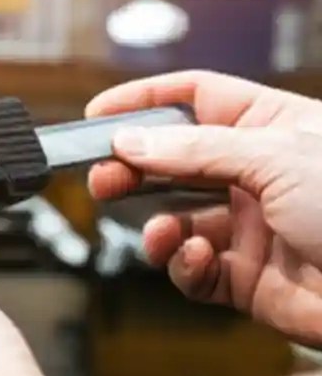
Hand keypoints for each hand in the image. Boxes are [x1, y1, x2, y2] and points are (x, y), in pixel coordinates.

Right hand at [88, 70, 321, 344]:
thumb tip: (130, 140)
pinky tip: (195, 258)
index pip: (196, 98)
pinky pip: (194, 270)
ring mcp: (251, 226)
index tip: (99, 113)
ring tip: (157, 233)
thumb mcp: (275, 158)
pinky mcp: (247, 278)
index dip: (146, 100)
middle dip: (133, 170)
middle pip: (173, 160)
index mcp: (271, 127)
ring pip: (176, 220)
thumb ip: (194, 149)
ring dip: (157, 228)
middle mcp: (257, 174)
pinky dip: (184, 265)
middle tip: (101, 178)